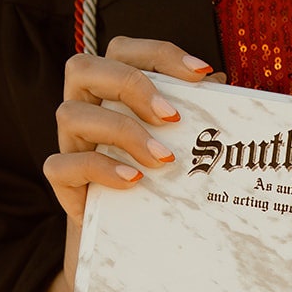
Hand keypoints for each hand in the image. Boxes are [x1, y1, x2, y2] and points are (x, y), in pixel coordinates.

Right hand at [33, 37, 221, 291]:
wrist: (132, 241)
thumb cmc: (162, 181)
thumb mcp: (186, 147)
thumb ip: (200, 117)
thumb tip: (230, 89)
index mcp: (112, 89)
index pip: (123, 50)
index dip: (159, 53)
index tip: (203, 74)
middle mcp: (84, 108)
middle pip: (83, 67)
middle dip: (131, 84)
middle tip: (173, 116)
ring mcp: (69, 143)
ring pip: (69, 113)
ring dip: (122, 131)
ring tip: (162, 160)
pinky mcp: (62, 182)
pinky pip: (61, 166)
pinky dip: (98, 168)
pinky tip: (134, 182)